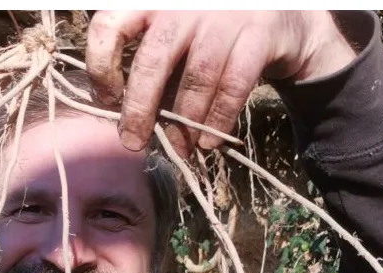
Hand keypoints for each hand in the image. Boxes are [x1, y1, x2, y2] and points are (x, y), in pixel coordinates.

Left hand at [85, 11, 356, 155]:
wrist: (282, 19)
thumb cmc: (212, 36)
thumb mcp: (175, 40)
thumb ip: (150, 70)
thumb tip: (123, 119)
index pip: (109, 25)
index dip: (101, 66)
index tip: (107, 100)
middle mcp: (186, 1)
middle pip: (152, 59)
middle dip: (139, 108)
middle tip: (133, 142)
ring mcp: (225, 13)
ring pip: (197, 76)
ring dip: (185, 121)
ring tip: (181, 147)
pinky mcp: (260, 31)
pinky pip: (234, 84)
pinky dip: (218, 119)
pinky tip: (209, 143)